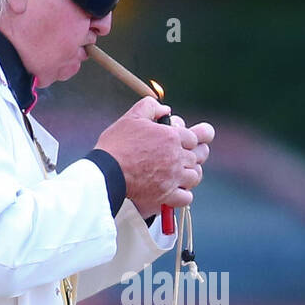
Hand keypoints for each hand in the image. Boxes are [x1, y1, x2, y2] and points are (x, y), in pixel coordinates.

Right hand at [94, 101, 214, 220]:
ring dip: (188, 174)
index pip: (193, 138)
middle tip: (176, 158)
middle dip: (188, 156)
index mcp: (171, 136)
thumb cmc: (117, 144)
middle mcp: (176, 157)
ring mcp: (173, 177)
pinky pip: (186, 197)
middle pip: (197, 157)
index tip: (178, 143)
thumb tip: (166, 109)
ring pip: (194, 176)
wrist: (106, 172)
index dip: (186, 140)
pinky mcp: (166, 195)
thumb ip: (151, 107)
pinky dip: (183, 194)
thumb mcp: (131, 117)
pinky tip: (175, 190)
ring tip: (177, 174)